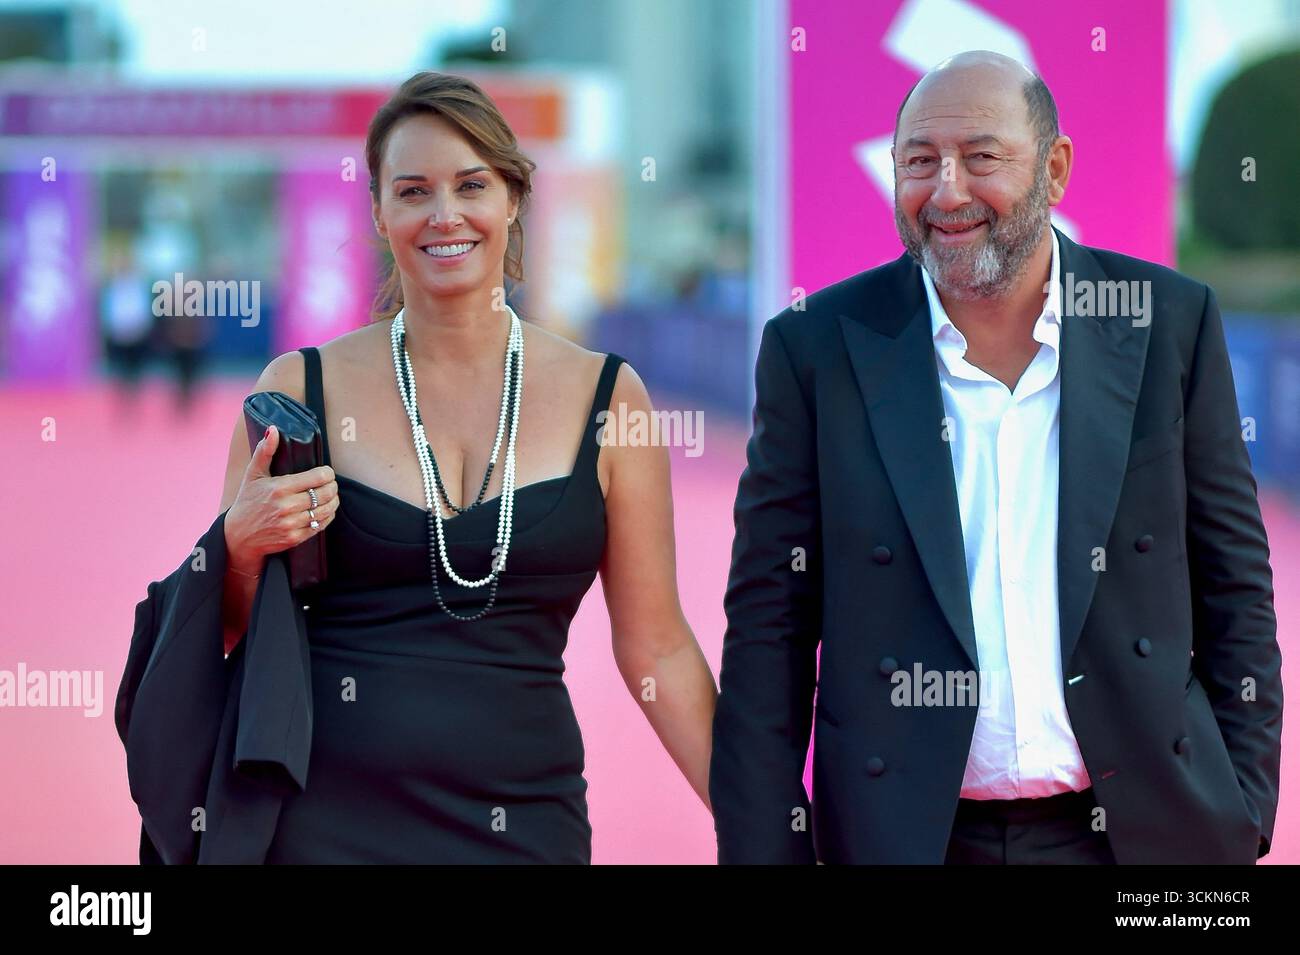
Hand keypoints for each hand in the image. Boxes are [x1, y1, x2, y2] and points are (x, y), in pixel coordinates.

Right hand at [224, 425, 338, 570]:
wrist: (238, 536)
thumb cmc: (247, 501)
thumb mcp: (253, 474)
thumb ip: (265, 451)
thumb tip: (272, 430)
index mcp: (279, 488)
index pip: (317, 477)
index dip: (328, 473)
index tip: (327, 472)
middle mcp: (287, 506)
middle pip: (325, 493)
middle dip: (333, 486)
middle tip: (332, 483)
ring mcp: (291, 523)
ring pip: (325, 510)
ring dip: (334, 501)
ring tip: (333, 496)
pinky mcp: (294, 538)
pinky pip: (320, 526)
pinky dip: (327, 517)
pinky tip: (327, 511)